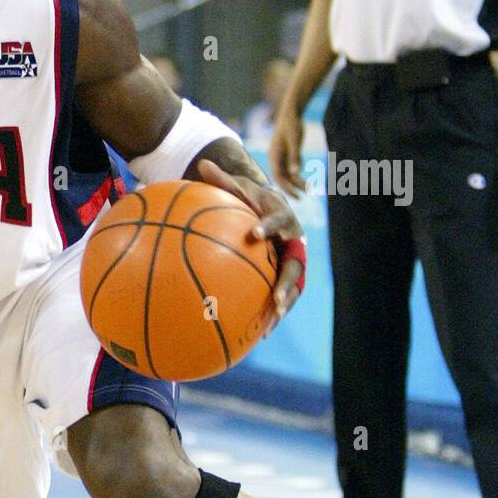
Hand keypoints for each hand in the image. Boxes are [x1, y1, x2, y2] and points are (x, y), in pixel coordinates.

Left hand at [196, 158, 304, 331]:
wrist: (270, 210)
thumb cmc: (250, 199)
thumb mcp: (238, 189)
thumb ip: (223, 180)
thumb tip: (202, 163)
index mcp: (281, 218)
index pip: (278, 221)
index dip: (268, 226)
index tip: (254, 234)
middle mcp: (293, 240)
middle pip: (296, 263)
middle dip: (287, 281)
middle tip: (275, 296)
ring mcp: (293, 261)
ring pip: (294, 285)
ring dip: (284, 304)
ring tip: (271, 323)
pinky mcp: (286, 276)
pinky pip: (282, 296)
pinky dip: (273, 314)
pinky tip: (260, 334)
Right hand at [268, 106, 306, 194]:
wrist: (291, 112)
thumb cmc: (292, 125)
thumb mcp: (295, 140)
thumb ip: (295, 157)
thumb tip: (296, 172)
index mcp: (274, 156)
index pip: (278, 177)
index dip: (286, 188)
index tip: (296, 196)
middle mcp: (276, 158)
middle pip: (282, 178)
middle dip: (291, 188)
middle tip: (302, 197)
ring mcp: (281, 157)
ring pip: (288, 174)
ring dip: (297, 182)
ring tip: (310, 189)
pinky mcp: (288, 154)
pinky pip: (292, 168)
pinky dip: (299, 174)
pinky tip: (307, 178)